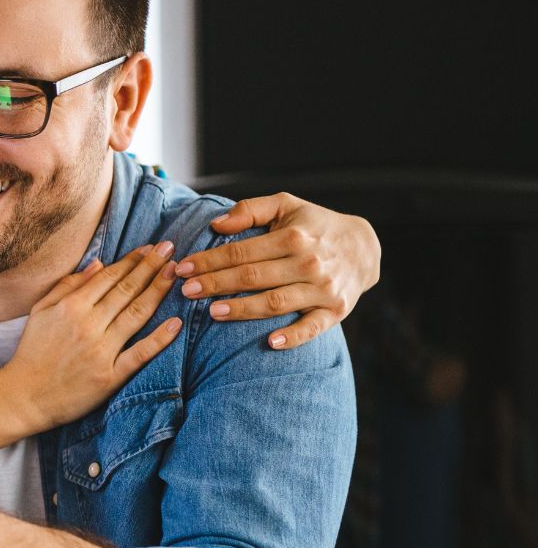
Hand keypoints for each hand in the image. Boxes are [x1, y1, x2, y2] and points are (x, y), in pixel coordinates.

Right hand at [7, 242, 183, 430]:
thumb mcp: (40, 311)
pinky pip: (139, 354)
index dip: (132, 260)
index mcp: (70, 307)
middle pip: (126, 290)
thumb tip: (98, 264)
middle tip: (170, 250)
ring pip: (136, 315)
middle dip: (151, 267)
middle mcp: (87, 325)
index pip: (108, 277)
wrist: (25, 396)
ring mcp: (100, 351)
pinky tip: (176, 323)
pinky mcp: (109, 376)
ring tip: (176, 274)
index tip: (150, 248)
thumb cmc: (32, 352)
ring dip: (158, 291)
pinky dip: (159, 339)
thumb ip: (67, 286)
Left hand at [176, 192, 381, 349]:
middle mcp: (309, 263)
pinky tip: (270, 342)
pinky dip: (293, 336)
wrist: (364, 247)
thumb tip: (217, 224)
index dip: (209, 261)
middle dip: (216, 284)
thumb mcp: (286, 205)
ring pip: (276, 302)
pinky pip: (312, 328)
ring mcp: (323, 289)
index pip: (242, 252)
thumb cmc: (314, 225)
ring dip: (243, 309)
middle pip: (253, 277)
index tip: (183, 268)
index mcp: (293, 237)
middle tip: (187, 291)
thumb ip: (251, 209)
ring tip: (213, 312)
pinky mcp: (335, 311)